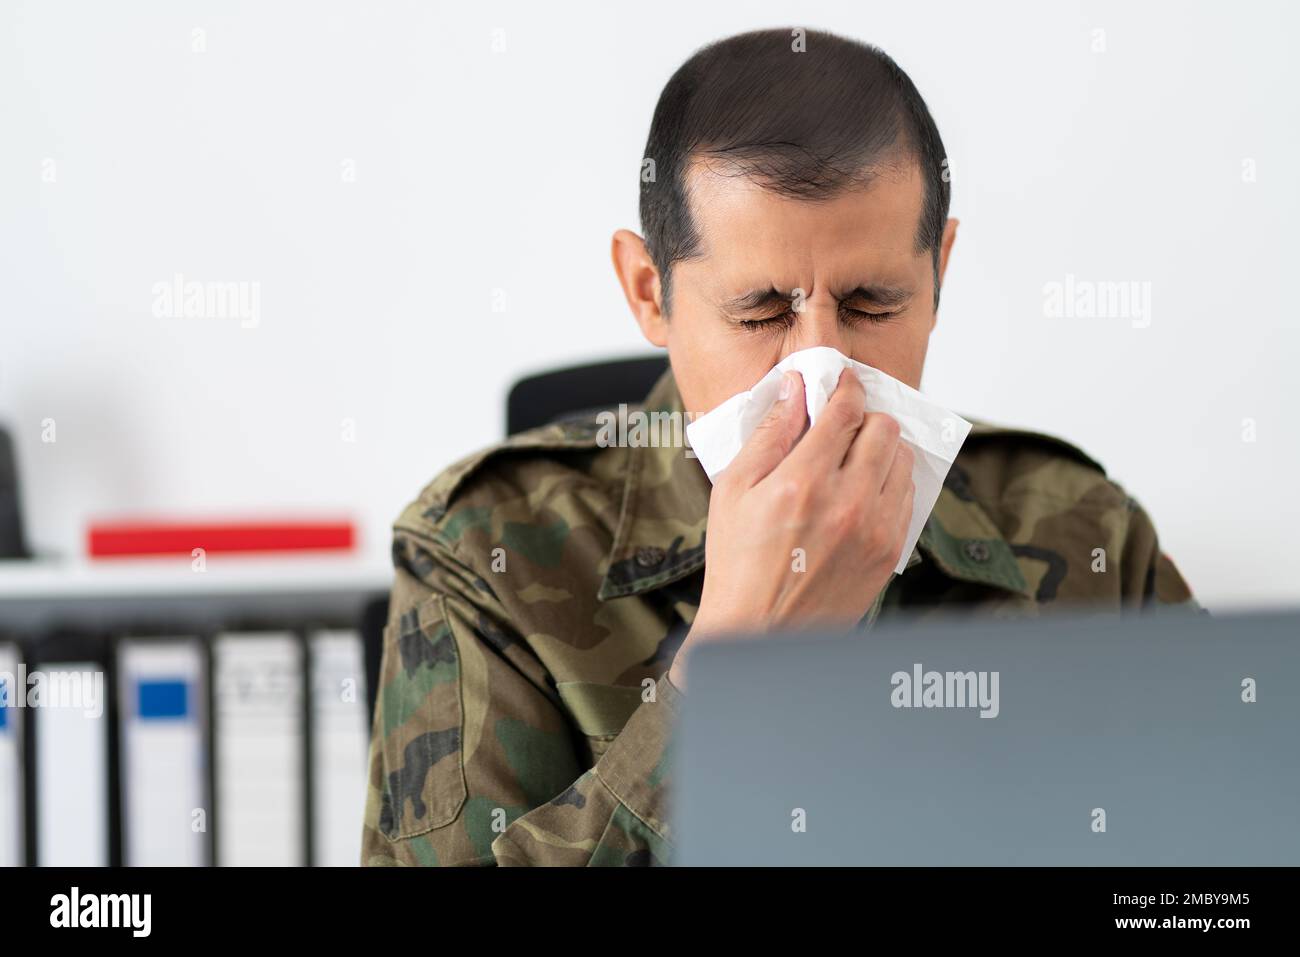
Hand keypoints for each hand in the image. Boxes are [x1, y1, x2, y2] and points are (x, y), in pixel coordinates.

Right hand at [669, 369, 913, 690]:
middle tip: (844, 424)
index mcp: (803, 481)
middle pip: (884, 428)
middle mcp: (847, 502)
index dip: (846, 387)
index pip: (846, 410)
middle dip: (865, 417)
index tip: (841, 383)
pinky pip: (906, 497)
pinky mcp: (888, 552)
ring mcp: (874, 529)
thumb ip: (769, 434)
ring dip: (881, 449)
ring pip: (902, 460)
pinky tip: (862, 491)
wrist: (761, 631)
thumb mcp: (734, 490)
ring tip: (853, 459)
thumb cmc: (738, 562)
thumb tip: (794, 388)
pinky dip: (889, 483)